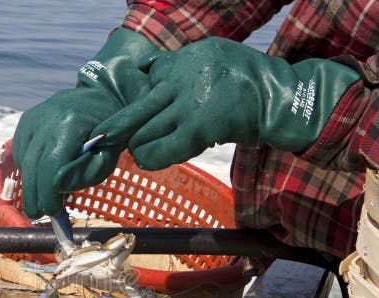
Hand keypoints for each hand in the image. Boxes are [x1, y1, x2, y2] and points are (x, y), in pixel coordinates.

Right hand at [12, 29, 157, 218]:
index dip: (48, 195)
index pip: (50, 168)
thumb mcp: (106, 158)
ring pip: (23, 161)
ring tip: (42, 198)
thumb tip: (55, 189)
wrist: (102, 98)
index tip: (51, 213)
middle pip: (32, 167)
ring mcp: (33, 117)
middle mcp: (45, 117)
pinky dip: (28, 168)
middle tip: (38, 214)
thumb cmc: (108, 134)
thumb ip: (83, 175)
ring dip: (30, 183)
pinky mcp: (26, 120)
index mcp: (69, 124)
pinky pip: (21, 152)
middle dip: (34, 196)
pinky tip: (41, 174)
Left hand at [93, 37, 359, 169]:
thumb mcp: (214, 55)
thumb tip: (146, 73)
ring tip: (134, 153)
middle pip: (137, 106)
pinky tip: (145, 161)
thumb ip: (180, 65)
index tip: (126, 118)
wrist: (282, 97)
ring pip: (146, 129)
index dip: (136, 102)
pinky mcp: (200, 127)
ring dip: (135, 145)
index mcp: (186, 58)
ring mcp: (190, 102)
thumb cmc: (250, 81)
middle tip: (96, 140)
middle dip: (114, 127)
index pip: (148, 78)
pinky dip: (150, 157)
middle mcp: (183, 77)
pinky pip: (163, 147)